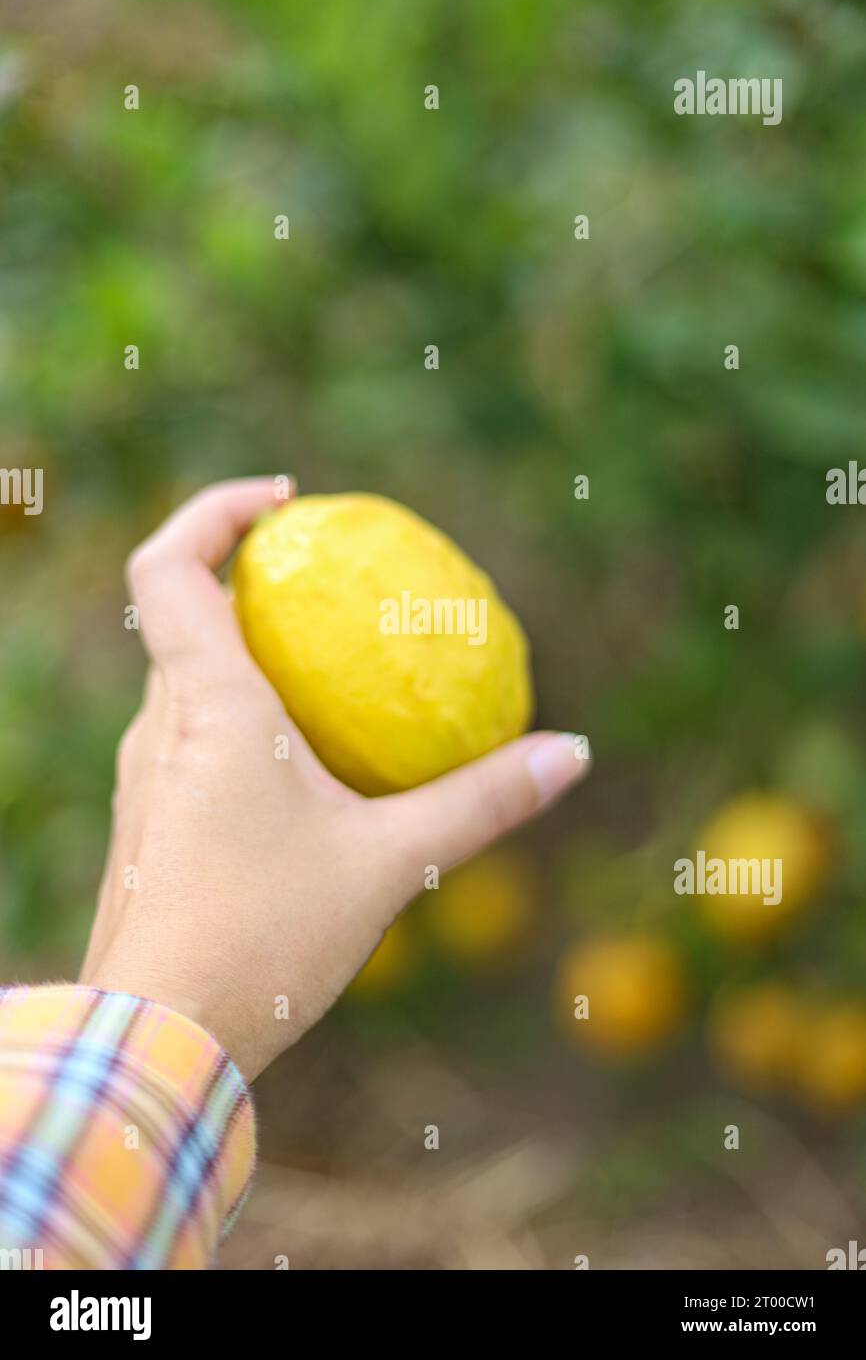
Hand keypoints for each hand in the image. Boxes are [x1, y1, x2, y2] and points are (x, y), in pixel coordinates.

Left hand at [82, 479, 588, 1080]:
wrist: (160, 1041)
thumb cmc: (266, 938)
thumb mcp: (392, 863)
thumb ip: (482, 801)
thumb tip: (572, 754)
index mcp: (205, 704)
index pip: (167, 565)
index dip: (214, 510)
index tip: (287, 500)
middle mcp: (158, 726)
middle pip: (184, 614)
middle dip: (252, 581)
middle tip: (329, 585)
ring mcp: (144, 778)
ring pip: (188, 681)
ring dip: (249, 657)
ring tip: (330, 680)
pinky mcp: (148, 825)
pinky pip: (192, 739)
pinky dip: (242, 720)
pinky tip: (303, 770)